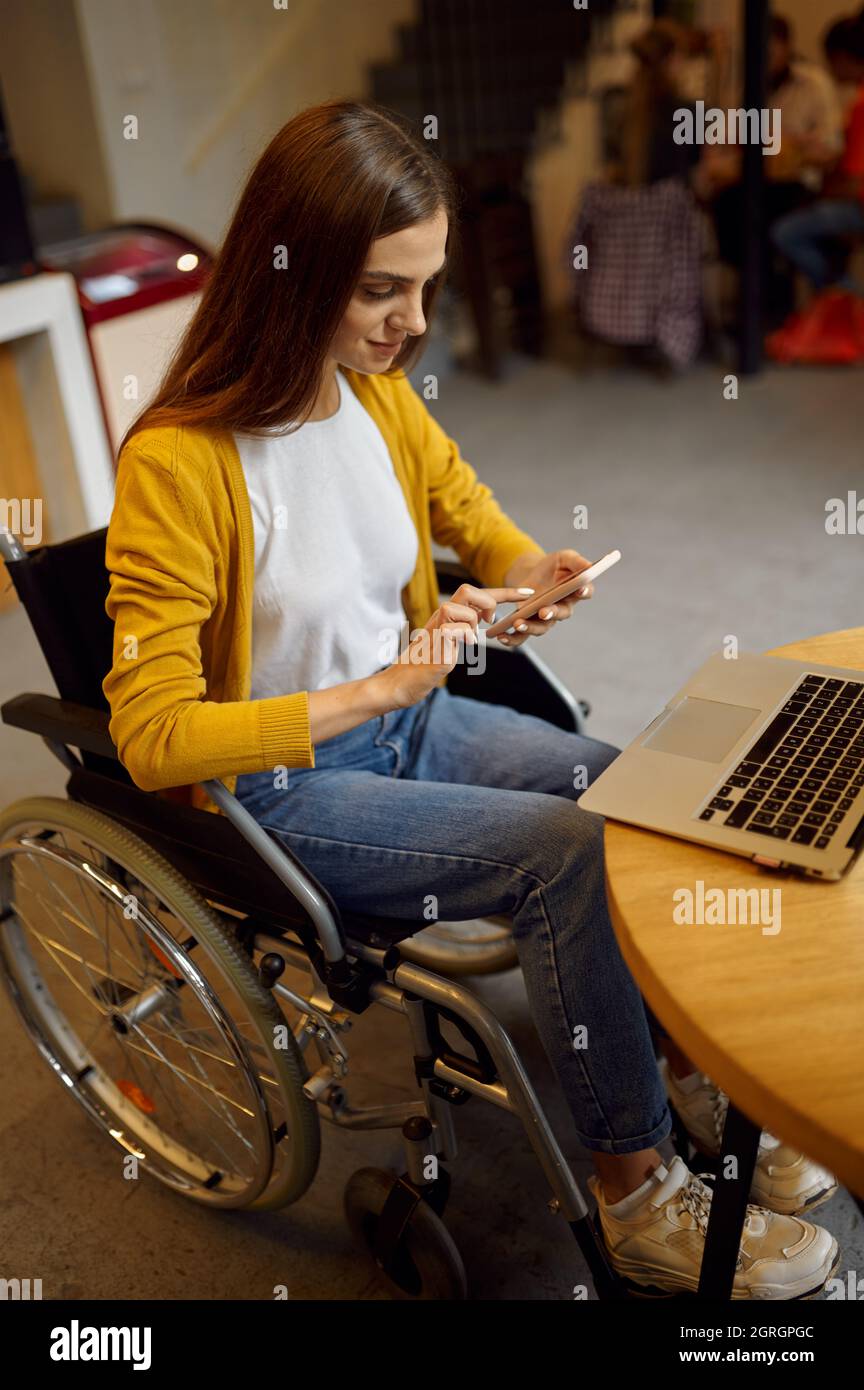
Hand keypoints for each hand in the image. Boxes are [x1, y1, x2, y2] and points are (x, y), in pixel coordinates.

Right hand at [376, 584, 533, 708]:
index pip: (478, 595)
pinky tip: (464, 647)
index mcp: (448, 615)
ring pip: (463, 610)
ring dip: (473, 624)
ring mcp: (437, 629)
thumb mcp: (451, 642)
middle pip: (466, 590)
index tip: (528, 594)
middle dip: (487, 602)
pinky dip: (465, 637)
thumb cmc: (426, 663)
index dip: (505, 593)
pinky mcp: (436, 645)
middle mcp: (441, 617)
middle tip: (490, 621)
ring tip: (469, 641)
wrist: (403, 681)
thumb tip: (483, 620)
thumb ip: (464, 628)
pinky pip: (455, 630)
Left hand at [498, 548, 593, 647]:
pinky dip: (513, 639)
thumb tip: (589, 566)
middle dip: (552, 613)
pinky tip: (502, 636)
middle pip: (562, 614)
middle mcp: (563, 608)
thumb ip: (576, 561)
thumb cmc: (551, 567)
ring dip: (530, 627)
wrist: (531, 575)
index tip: (580, 590)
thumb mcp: (563, 558)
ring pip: (542, 628)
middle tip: (543, 612)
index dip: (584, 591)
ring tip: (518, 623)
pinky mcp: (530, 623)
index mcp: (575, 591)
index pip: (585, 592)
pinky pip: (523, 636)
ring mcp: (546, 619)